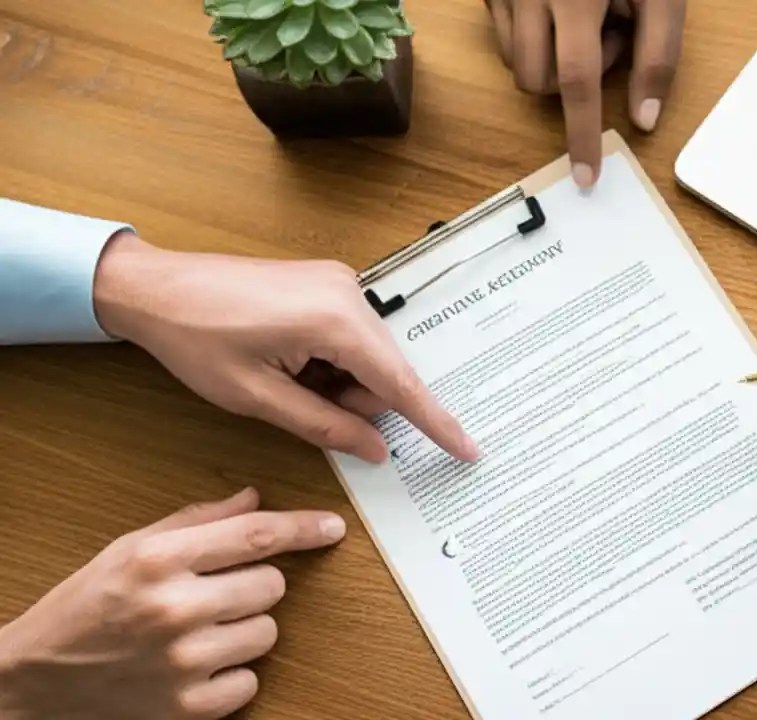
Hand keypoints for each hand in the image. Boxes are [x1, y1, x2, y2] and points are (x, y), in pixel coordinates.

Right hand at [0, 488, 344, 719]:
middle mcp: (173, 607)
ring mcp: (182, 661)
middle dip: (255, 586)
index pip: (255, 535)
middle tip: (216, 595)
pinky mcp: (187, 707)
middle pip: (272, 585)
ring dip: (246, 629)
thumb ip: (197, 521)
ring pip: (268, 632)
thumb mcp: (129, 548)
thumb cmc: (83, 607)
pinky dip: (232, 674)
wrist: (33, 680)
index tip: (332, 526)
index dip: (303, 527)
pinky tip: (197, 665)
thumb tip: (254, 498)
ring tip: (201, 631)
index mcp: (158, 560)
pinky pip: (250, 681)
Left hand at [91, 232, 478, 463]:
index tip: (468, 449)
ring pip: (368, 359)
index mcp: (335, 320)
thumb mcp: (258, 398)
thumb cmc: (196, 338)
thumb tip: (375, 450)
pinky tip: (292, 363)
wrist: (156, 287)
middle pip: (385, 373)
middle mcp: (348, 294)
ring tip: (286, 379)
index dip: (436, 423)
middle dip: (356, 403)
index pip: (401, 385)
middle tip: (302, 405)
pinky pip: (351, 338)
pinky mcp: (327, 285)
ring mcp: (339, 285)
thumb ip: (325, 427)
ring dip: (339, 383)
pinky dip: (331, 363)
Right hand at [485, 0, 686, 186]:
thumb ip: (657, 53)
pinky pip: (503, 33)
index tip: (585, 175)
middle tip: (610, 35)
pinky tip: (558, 5)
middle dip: (571, 82)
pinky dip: (533, 35)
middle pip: (537, 81)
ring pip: (516, 61)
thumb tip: (644, 120)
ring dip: (554, 57)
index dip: (582, 133)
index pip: (574, 83)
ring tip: (587, 13)